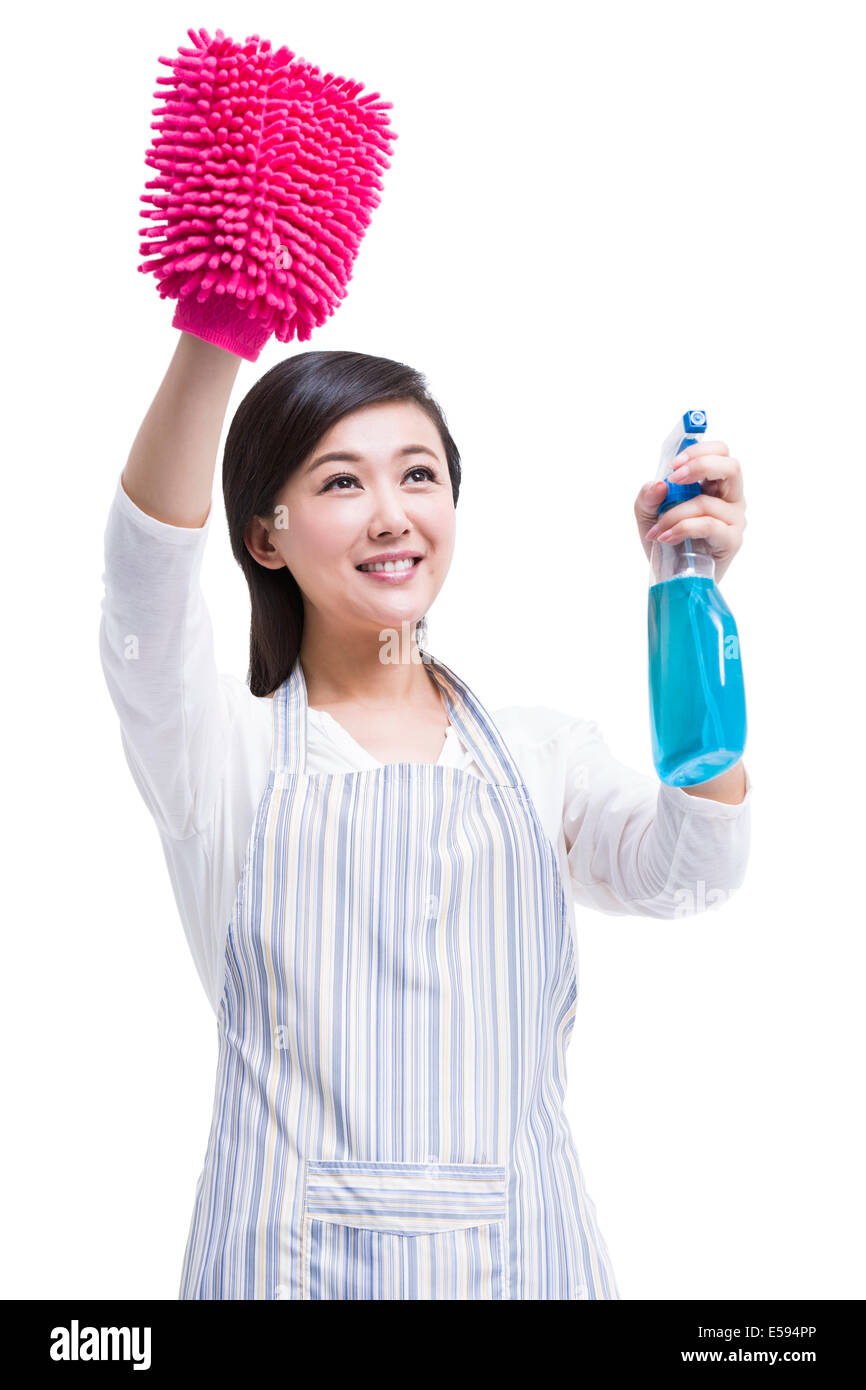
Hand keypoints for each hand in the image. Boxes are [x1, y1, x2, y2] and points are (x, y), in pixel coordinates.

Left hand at [634, 439, 746, 582]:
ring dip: (674, 514)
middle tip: (674, 480)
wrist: (673, 577)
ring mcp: (734, 519)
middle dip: (700, 466)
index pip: (721, 452)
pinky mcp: (732, 540)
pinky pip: (709, 525)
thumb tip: (659, 485)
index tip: (674, 466)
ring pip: (707, 503)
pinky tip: (667, 537)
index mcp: (714, 485)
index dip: (699, 450)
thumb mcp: (648, 515)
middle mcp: (730, 498)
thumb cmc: (667, 541)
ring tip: (657, 530)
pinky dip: (683, 528)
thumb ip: (648, 497)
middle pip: (731, 466)